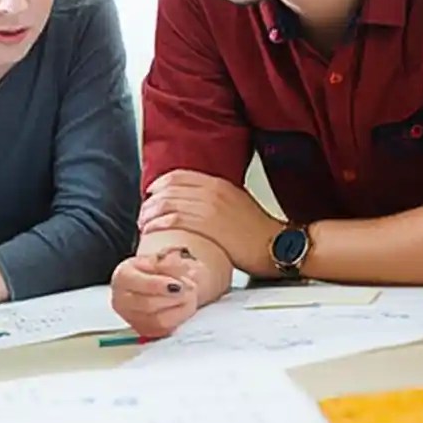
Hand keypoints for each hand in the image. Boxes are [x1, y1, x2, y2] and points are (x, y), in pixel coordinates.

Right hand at [110, 247, 200, 337]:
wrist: (152, 285)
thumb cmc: (154, 271)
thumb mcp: (159, 259)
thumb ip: (167, 262)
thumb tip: (175, 264)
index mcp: (123, 277)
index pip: (140, 284)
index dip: (161, 285)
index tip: (180, 285)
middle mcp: (122, 300)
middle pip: (149, 305)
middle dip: (175, 298)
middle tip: (191, 288)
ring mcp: (132, 319)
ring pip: (159, 321)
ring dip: (181, 309)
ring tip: (190, 297)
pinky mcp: (145, 331)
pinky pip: (166, 330)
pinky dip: (179, 318)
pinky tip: (183, 307)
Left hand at [139, 170, 282, 276]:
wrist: (278, 246)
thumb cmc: (259, 231)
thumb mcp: (237, 203)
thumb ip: (214, 199)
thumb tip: (194, 203)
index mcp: (219, 184)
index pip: (179, 176)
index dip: (160, 185)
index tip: (152, 194)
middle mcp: (212, 192)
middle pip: (169, 189)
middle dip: (151, 201)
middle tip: (144, 213)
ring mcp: (209, 208)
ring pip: (168, 203)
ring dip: (150, 213)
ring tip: (144, 223)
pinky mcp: (208, 225)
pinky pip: (174, 219)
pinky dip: (158, 223)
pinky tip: (151, 230)